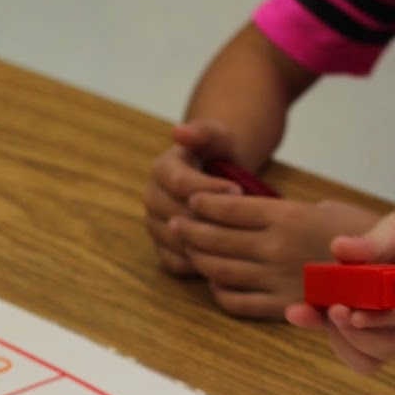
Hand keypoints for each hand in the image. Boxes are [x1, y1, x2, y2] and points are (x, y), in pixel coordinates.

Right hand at [144, 121, 243, 277]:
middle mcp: (152, 198)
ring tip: (235, 238)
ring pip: (175, 240)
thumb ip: (202, 131)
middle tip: (242, 221)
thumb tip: (177, 131)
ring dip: (206, 242)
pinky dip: (199, 263)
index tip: (238, 190)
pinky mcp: (162, 247)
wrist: (219, 175)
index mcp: (161, 170)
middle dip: (210, 218)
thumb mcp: (218, 136)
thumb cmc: (221, 153)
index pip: (180, 183)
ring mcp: (155, 224)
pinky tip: (224, 255)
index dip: (209, 189)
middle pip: (176, 214)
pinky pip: (177, 262)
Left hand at [172, 194, 377, 319]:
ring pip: (217, 270)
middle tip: (176, 225)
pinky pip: (235, 302)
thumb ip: (283, 211)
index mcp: (286, 216)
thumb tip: (250, 211)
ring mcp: (275, 279)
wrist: (390, 272)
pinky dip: (219, 291)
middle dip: (189, 230)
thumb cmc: (357, 234)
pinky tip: (216, 282)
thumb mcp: (321, 207)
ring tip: (189, 251)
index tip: (191, 201)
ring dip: (197, 259)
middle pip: (214, 238)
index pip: (226, 208)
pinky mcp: (280, 307)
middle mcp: (275, 248)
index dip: (202, 204)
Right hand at [285, 189, 394, 372]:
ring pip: (378, 350)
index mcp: (367, 299)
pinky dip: (381, 322)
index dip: (312, 322)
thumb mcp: (391, 231)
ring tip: (346, 310)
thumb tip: (337, 248)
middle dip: (335, 335)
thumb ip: (365, 246)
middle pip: (355, 350)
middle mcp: (388, 316)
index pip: (333, 323)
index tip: (295, 312)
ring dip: (356, 334)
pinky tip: (365, 313)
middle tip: (330, 310)